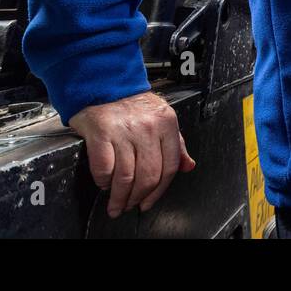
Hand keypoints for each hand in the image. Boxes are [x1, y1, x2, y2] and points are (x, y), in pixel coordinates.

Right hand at [68, 90, 196, 217]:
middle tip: (130, 206)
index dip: (159, 191)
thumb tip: (189, 166)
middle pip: (148, 175)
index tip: (148, 203)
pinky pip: (104, 167)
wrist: (104, 84)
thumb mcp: (162, 119)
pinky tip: (104, 183)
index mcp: (167, 124)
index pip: (170, 166)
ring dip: (119, 196)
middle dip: (138, 198)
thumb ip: (176, 144)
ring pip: (126, 176)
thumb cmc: (132, 104)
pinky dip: (103, 181)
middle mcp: (148, 127)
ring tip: (116, 203)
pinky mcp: (101, 132)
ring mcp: (124, 130)